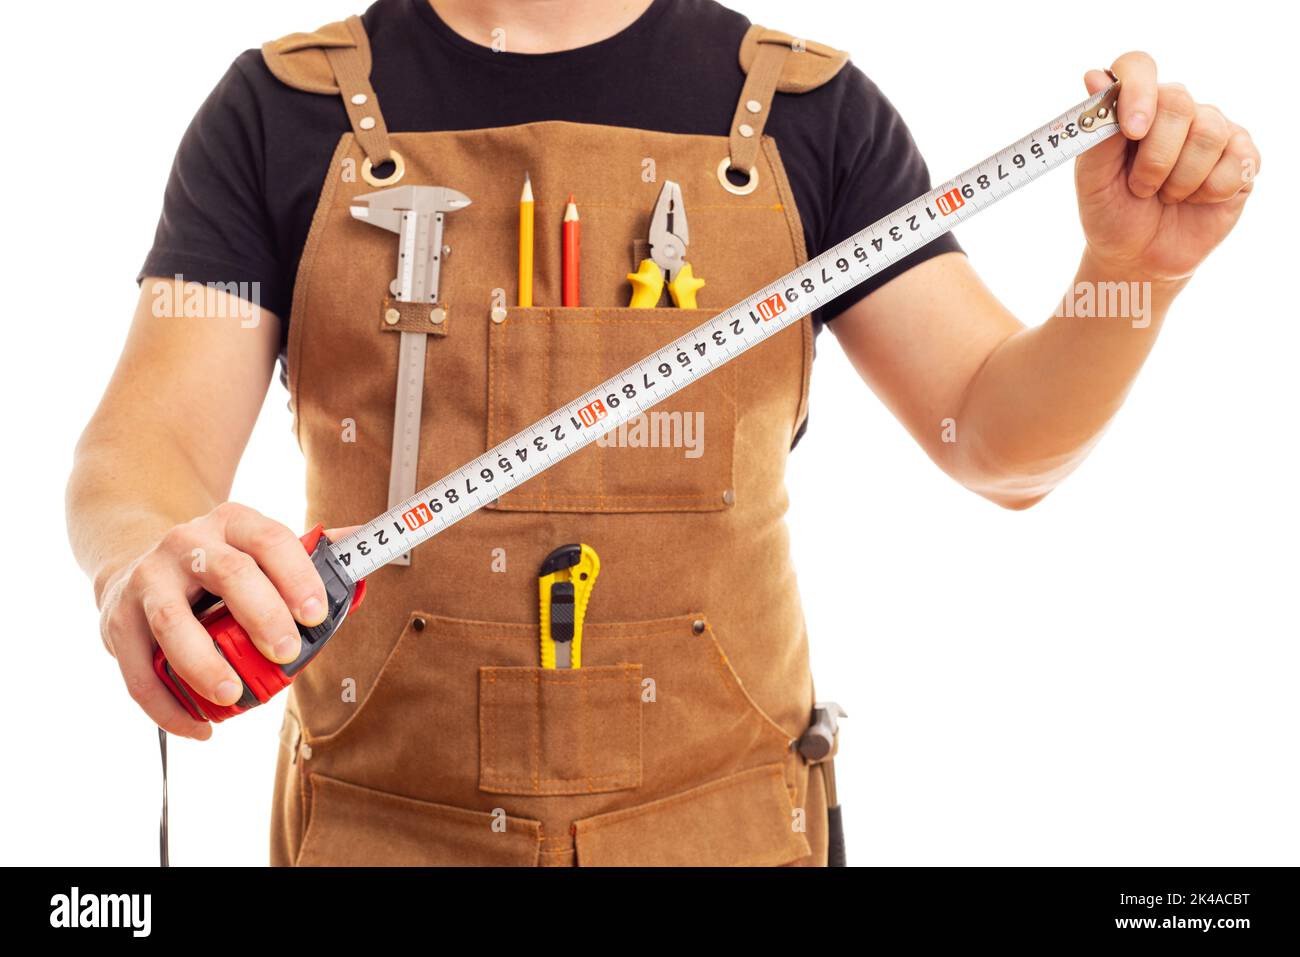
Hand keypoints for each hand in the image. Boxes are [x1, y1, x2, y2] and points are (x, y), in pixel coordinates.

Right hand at [98, 503, 329, 738]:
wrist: (136, 561)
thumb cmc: (217, 566)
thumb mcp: (257, 547)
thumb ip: (311, 553)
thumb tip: (366, 547)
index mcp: (232, 523)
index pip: (270, 540)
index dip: (297, 576)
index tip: (316, 615)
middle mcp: (186, 543)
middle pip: (229, 575)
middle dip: (263, 616)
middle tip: (286, 652)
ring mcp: (148, 580)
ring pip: (174, 622)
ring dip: (205, 663)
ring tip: (234, 695)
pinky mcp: (117, 622)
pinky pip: (140, 670)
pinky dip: (169, 706)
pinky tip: (200, 727)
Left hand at [1075, 52, 1258, 282]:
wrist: (1137, 257)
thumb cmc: (1111, 214)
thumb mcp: (1091, 179)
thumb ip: (1096, 132)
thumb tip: (1094, 76)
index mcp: (1134, 107)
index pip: (1138, 65)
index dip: (1138, 91)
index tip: (1131, 131)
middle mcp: (1176, 109)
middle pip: (1178, 102)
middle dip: (1154, 158)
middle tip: (1141, 188)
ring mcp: (1213, 129)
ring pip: (1208, 134)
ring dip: (1179, 180)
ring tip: (1166, 195)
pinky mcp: (1242, 156)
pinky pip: (1237, 161)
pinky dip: (1208, 191)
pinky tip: (1195, 199)